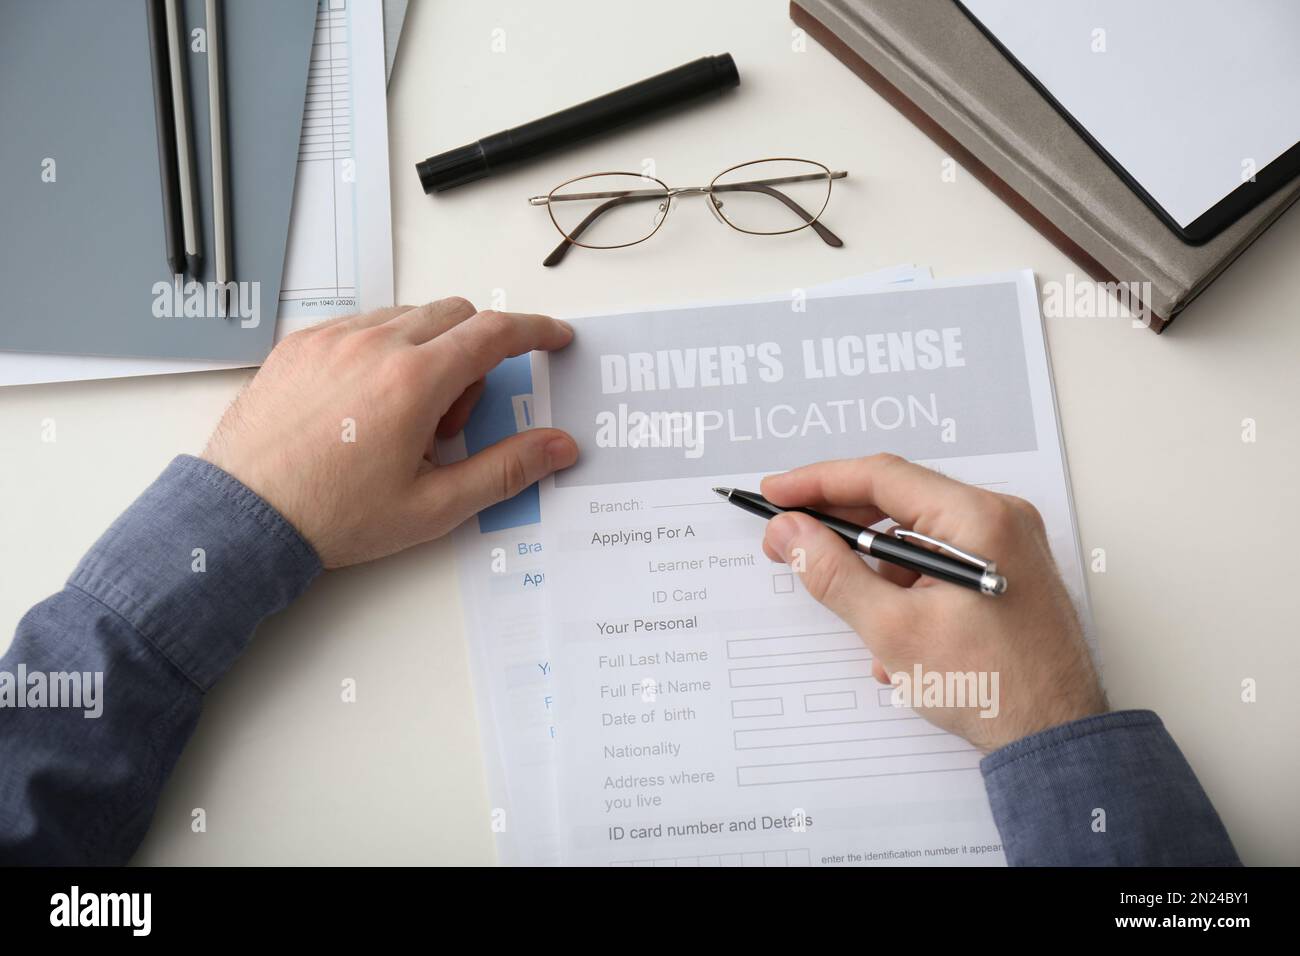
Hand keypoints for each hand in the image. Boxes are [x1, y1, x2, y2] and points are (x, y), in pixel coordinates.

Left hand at [202, 298, 577, 567]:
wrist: (244, 516)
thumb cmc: (334, 516)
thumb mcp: (434, 506)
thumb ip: (505, 470)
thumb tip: (558, 447)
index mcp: (414, 380)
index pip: (495, 332)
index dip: (535, 330)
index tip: (554, 337)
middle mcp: (374, 343)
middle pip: (456, 315)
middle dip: (476, 354)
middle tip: (455, 418)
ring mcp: (332, 338)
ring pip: (409, 317)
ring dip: (429, 351)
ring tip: (404, 418)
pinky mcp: (300, 344)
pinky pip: (362, 324)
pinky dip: (383, 349)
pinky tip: (367, 404)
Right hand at [760, 454, 1104, 752]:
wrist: (1056, 740)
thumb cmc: (993, 688)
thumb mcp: (892, 630)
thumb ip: (833, 573)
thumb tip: (791, 533)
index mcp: (978, 518)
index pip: (882, 476)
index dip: (819, 482)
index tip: (776, 493)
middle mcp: (999, 520)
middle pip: (898, 502)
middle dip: (841, 529)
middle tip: (790, 544)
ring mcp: (1006, 547)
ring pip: (915, 539)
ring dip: (876, 575)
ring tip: (861, 623)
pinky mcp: (1004, 575)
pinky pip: (937, 566)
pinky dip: (905, 593)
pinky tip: (894, 643)